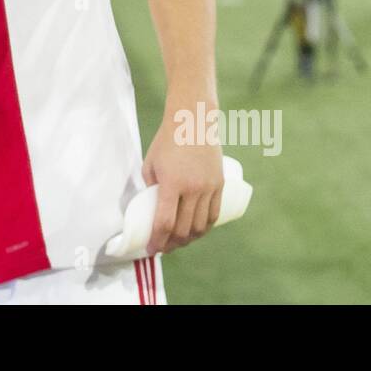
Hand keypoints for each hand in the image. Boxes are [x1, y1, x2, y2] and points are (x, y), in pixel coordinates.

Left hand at [142, 103, 223, 254]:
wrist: (193, 120)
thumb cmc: (167, 140)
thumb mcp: (150, 163)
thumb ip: (151, 186)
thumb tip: (152, 206)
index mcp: (172, 184)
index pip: (165, 223)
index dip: (158, 241)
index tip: (152, 249)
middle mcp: (193, 189)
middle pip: (184, 229)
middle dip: (172, 244)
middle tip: (164, 247)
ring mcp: (209, 187)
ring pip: (201, 225)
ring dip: (190, 239)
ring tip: (179, 241)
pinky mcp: (220, 184)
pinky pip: (214, 213)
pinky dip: (206, 227)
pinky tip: (197, 231)